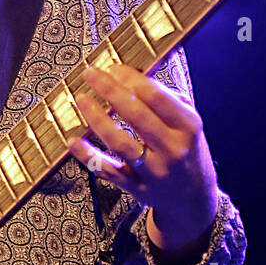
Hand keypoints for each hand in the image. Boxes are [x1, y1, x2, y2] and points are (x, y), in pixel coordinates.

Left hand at [65, 62, 219, 251]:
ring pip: (120, 142)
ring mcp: (154, 171)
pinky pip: (108, 170)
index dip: (130, 79)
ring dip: (96, 119)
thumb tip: (130, 74)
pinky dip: (88, 155)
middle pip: (136, 115)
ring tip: (81, 99)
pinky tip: (73, 140)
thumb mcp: (187, 123)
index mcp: (188, 126)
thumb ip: (165, 99)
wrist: (193, 196)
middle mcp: (173, 149)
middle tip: (90, 74)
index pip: (156, 96)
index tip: (112, 67)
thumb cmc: (185, 149)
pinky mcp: (137, 188)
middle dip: (109, 90)